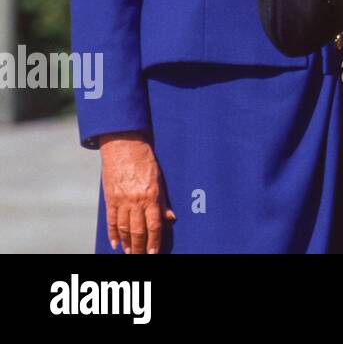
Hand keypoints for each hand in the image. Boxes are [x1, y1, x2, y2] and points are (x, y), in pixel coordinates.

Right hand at [99, 132, 174, 253]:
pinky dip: (113, 233)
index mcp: (152, 196)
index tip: (154, 254)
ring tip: (130, 253)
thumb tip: (170, 218)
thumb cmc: (145, 159)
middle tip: (141, 258)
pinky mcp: (110, 198)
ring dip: (127, 243)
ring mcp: (121, 200)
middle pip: (138, 231)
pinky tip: (115, 243)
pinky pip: (112, 220)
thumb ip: (163, 201)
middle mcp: (136, 200)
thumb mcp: (159, 178)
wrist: (123, 145)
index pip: (154, 225)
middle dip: (140, 248)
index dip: (154, 242)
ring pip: (124, 228)